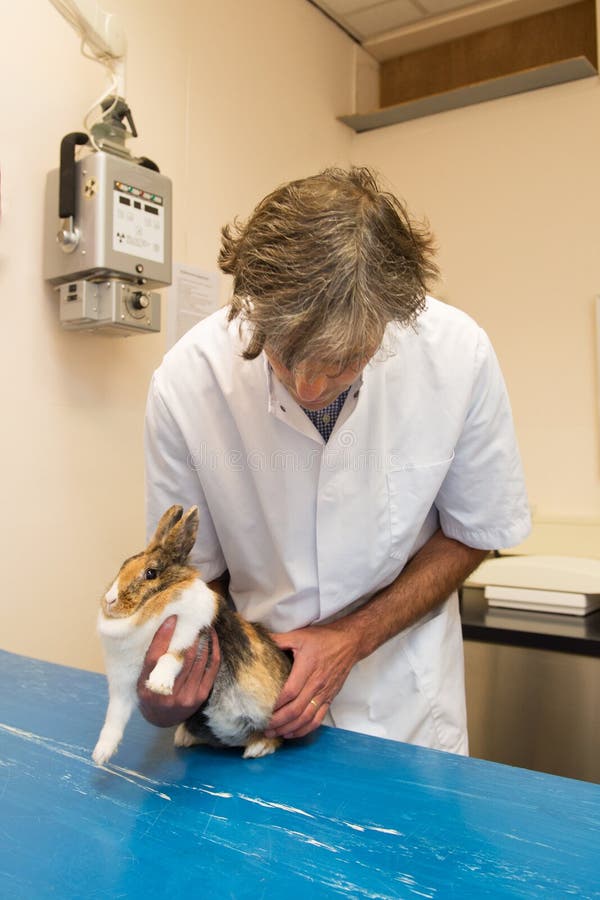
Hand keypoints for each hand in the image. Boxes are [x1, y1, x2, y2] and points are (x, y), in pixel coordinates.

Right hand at [137, 616, 219, 727]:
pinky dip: (214, 652)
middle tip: (196, 622)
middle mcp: (168, 694)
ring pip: (200, 662)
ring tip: (205, 629)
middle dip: (192, 638)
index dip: (164, 636)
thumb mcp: (143, 677)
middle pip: (183, 659)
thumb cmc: (151, 692)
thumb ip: (152, 657)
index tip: (173, 618)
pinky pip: (211, 669)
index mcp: (148, 687)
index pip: (155, 657)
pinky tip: (213, 641)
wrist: (161, 719)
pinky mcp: (200, 696)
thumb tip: (167, 626)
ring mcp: (187, 697)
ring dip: (205, 642)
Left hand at [265, 623, 358, 739]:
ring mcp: (325, 693)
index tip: (263, 709)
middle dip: (278, 721)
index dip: (276, 704)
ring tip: (274, 733)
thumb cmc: (324, 639)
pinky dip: (304, 729)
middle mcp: (317, 684)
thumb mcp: (299, 636)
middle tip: (264, 726)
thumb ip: (279, 640)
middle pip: (296, 710)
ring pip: (306, 718)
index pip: (290, 692)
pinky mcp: (330, 698)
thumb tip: (259, 640)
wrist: (349, 643)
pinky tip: (292, 732)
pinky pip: (317, 719)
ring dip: (289, 728)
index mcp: (307, 668)